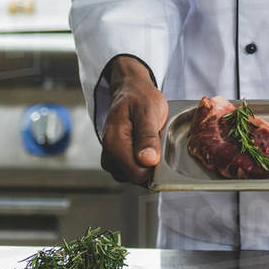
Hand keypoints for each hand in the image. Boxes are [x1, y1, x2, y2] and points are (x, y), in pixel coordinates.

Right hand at [100, 56, 167, 185]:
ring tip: (149, 139)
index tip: (159, 147)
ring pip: (136, 177)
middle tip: (154, 139)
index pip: (138, 175)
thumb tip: (148, 161)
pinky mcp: (117, 162)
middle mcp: (109, 156)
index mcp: (114, 144)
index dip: (154, 165)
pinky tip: (145, 145)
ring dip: (148, 162)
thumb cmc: (139, 98)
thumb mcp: (148, 112)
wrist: (131, 90)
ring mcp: (112, 160)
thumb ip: (147, 137)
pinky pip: (134, 172)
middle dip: (151, 163)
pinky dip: (143, 161)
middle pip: (137, 178)